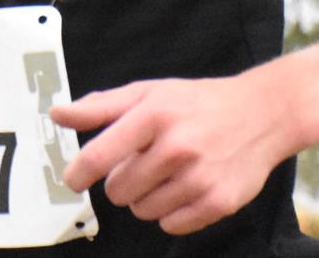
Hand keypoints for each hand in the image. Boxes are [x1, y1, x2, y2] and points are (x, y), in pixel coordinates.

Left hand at [54, 75, 291, 234]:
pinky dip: (170, 213)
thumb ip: (99, 107)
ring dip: (146, 197)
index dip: (78, 172)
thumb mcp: (147, 93)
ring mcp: (199, 177)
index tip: (72, 180)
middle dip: (121, 181)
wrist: (261, 114)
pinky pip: (171, 226)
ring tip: (166, 174)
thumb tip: (57, 114)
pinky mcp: (219, 202)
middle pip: (118, 190)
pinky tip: (183, 189)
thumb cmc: (197, 103)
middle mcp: (176, 147)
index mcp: (153, 115)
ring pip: (143, 211)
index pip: (100, 155)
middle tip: (141, 164)